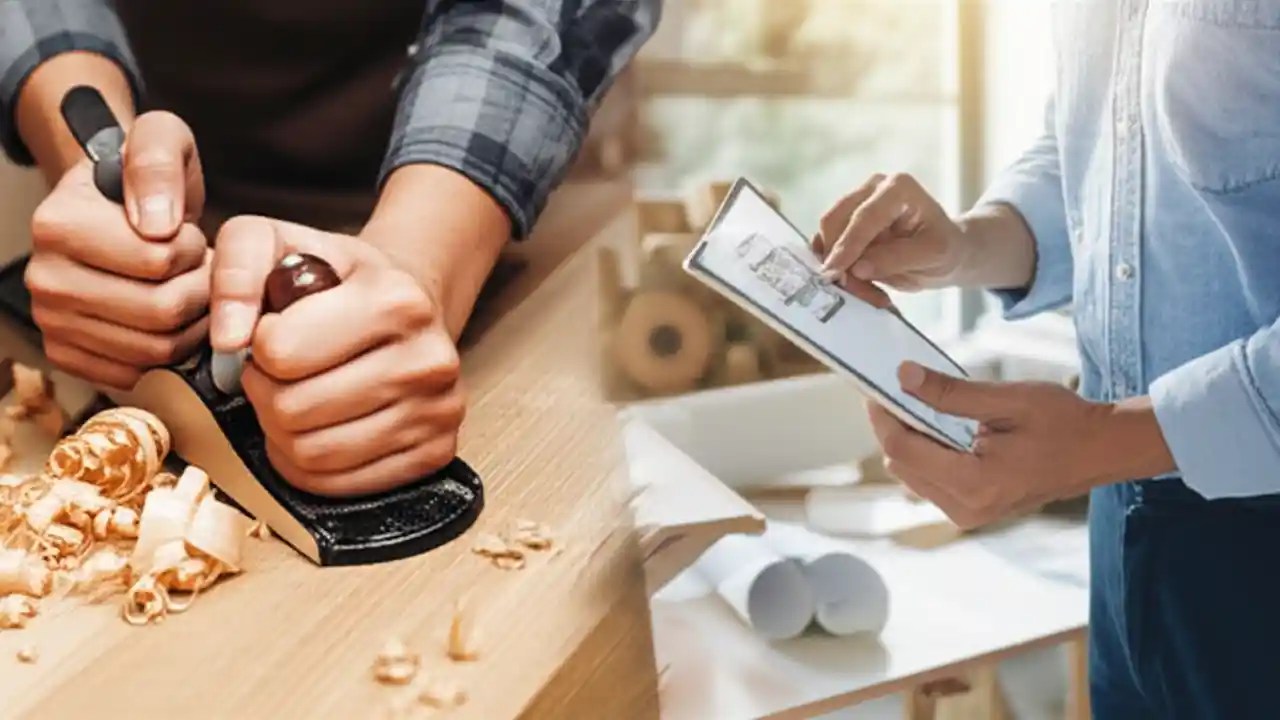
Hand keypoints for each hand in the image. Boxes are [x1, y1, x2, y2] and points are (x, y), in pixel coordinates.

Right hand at [25, 111, 208, 388]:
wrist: (115, 208)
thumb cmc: (144, 178)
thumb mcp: (159, 140)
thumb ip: (157, 162)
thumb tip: (155, 226)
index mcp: (56, 225)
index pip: (159, 262)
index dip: (194, 252)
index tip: (189, 236)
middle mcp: (44, 278)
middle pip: (160, 312)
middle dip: (200, 292)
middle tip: (201, 271)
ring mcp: (51, 321)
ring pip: (153, 350)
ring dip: (190, 325)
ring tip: (189, 291)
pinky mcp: (67, 354)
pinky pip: (134, 373)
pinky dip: (165, 355)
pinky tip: (169, 322)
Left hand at [210, 216, 463, 495]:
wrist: (408, 307)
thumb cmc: (338, 281)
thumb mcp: (279, 243)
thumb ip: (237, 268)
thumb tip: (229, 338)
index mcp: (396, 299)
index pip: (282, 352)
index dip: (258, 347)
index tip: (273, 334)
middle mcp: (429, 359)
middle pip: (294, 411)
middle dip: (266, 393)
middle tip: (279, 373)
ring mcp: (439, 411)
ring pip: (314, 455)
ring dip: (282, 432)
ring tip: (295, 397)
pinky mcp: (437, 452)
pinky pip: (339, 485)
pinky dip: (309, 465)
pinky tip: (317, 428)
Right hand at [812, 173, 970, 307]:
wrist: (946, 252)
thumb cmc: (945, 249)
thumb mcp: (932, 256)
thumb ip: (896, 259)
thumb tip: (857, 268)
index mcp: (898, 188)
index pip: (865, 217)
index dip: (847, 245)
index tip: (834, 272)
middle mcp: (871, 189)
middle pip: (836, 221)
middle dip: (838, 258)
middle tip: (852, 290)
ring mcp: (854, 204)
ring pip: (826, 237)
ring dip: (837, 267)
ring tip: (864, 291)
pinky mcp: (844, 224)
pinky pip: (826, 247)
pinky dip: (836, 268)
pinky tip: (859, 284)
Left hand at [866, 362, 1115, 528]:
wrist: (1101, 451)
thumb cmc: (1063, 423)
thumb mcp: (1007, 399)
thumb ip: (950, 393)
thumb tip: (904, 377)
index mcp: (975, 484)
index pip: (902, 450)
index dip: (882, 416)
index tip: (875, 388)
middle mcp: (966, 508)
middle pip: (900, 464)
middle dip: (896, 426)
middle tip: (902, 390)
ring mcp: (968, 514)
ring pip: (911, 473)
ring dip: (912, 439)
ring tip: (929, 406)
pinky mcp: (971, 509)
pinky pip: (930, 479)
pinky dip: (928, 452)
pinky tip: (945, 428)